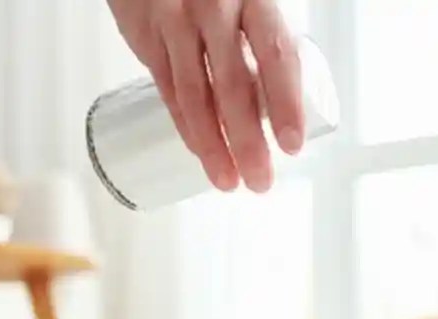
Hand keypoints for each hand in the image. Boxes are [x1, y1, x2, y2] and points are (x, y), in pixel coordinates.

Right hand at [106, 0, 304, 193]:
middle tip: (261, 180)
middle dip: (248, 142)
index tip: (292, 144)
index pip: (275, 55)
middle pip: (233, 86)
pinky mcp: (145, 34)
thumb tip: (288, 92)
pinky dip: (186, 126)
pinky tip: (201, 151)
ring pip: (195, 96)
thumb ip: (265, 33)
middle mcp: (213, 7)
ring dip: (213, 147)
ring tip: (229, 182)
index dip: (285, 103)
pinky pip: (168, 90)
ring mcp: (174, 21)